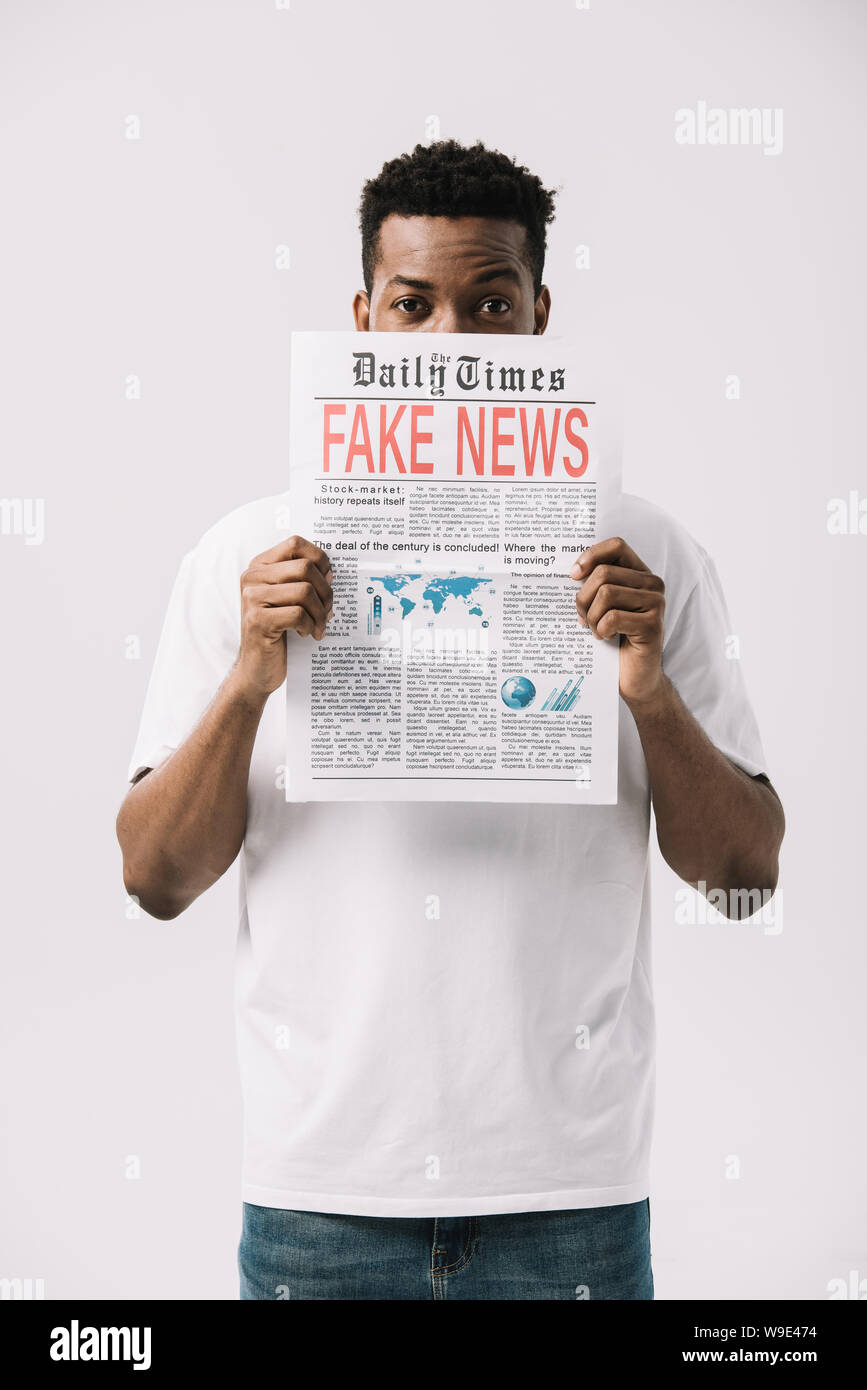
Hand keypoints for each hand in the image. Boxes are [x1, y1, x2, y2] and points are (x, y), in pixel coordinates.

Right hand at [234, 535, 332, 696]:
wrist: (256, 668)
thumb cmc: (278, 631)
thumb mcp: (287, 599)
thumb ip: (301, 579)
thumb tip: (331, 571)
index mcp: (260, 566)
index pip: (296, 543)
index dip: (319, 560)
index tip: (328, 580)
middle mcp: (252, 577)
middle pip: (305, 568)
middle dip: (325, 591)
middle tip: (328, 610)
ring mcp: (252, 598)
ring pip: (304, 591)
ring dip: (320, 612)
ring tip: (319, 625)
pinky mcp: (258, 621)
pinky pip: (298, 614)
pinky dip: (309, 625)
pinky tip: (306, 634)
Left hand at [571, 536, 665, 707]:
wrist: (635, 677)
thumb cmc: (614, 638)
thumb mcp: (602, 605)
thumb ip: (595, 584)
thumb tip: (573, 571)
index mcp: (640, 573)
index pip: (616, 546)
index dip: (591, 556)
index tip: (573, 575)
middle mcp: (652, 583)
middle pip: (604, 573)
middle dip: (583, 598)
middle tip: (583, 618)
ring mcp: (656, 603)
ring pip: (606, 593)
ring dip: (592, 617)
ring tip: (596, 630)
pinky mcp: (653, 624)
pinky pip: (612, 617)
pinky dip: (601, 630)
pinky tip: (606, 638)